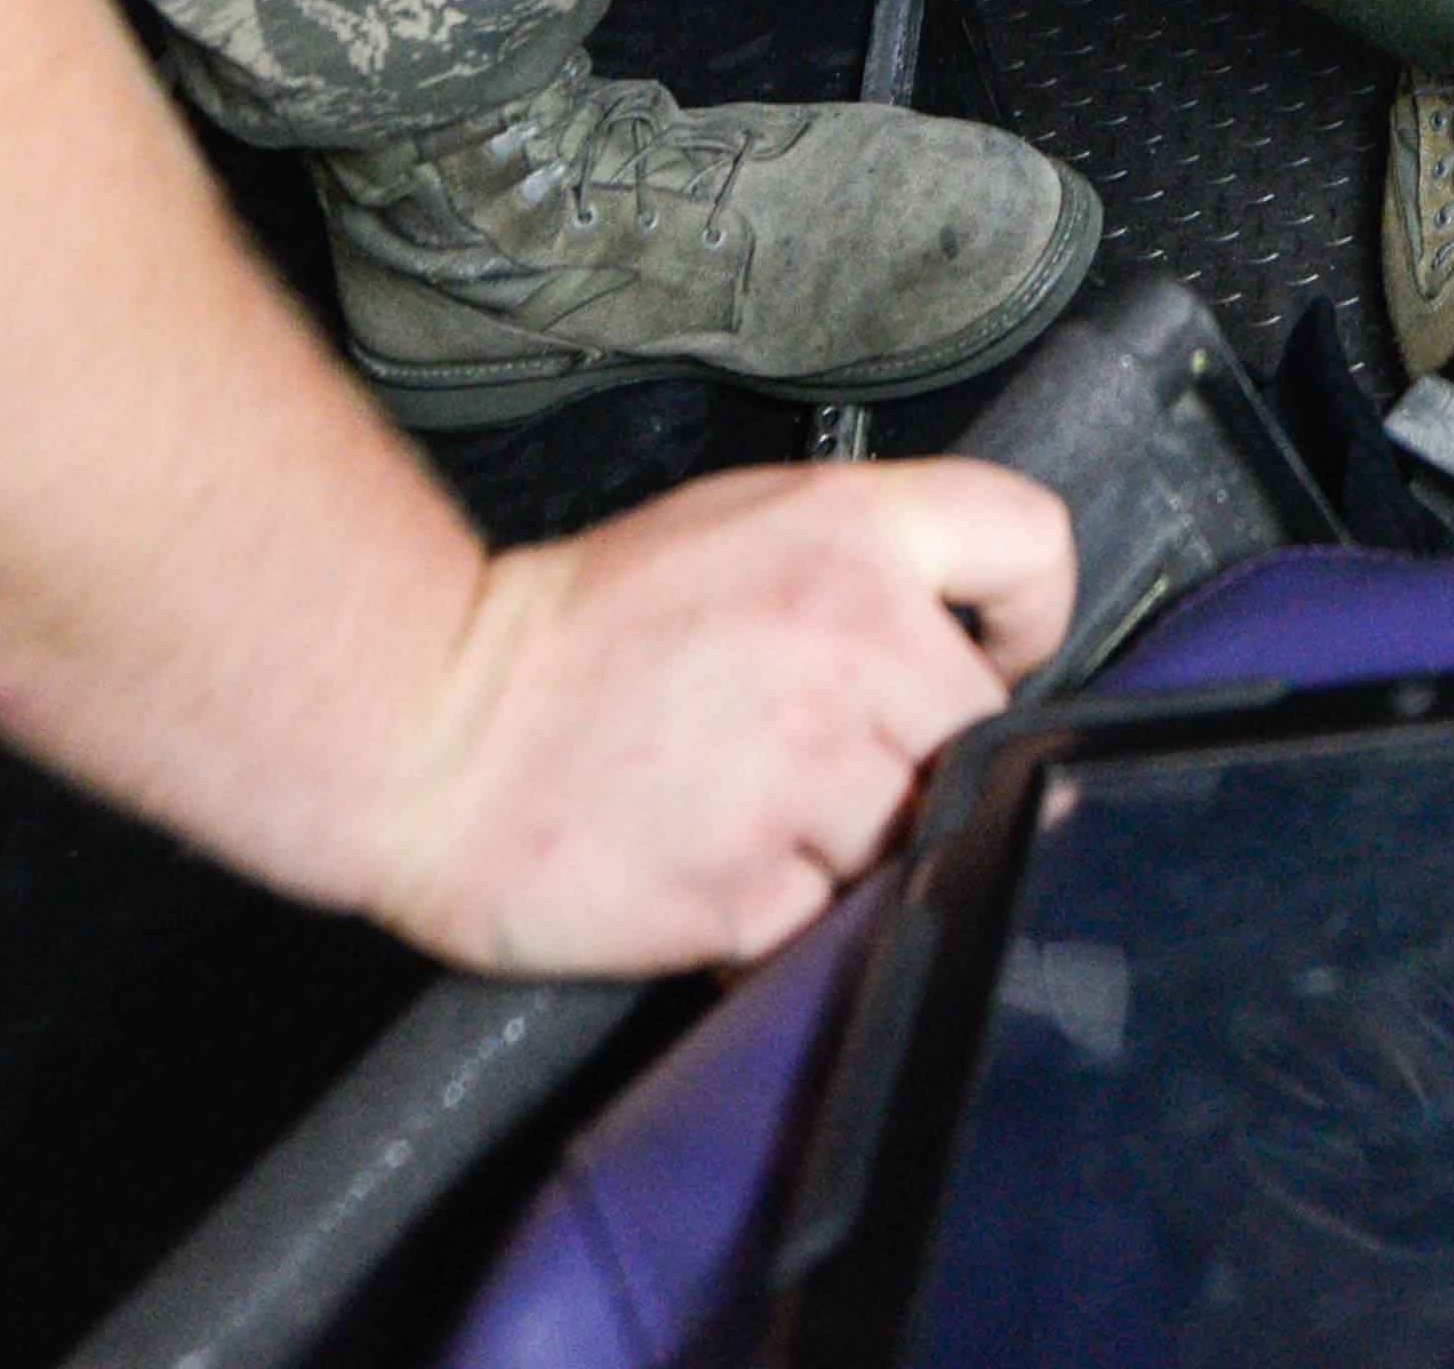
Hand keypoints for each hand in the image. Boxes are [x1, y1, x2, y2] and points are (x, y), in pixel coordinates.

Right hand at [368, 454, 1077, 973]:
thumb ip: (858, 573)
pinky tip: (704, 862)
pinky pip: (822, 921)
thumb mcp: (733, 532)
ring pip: (909, 838)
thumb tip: (956, 643)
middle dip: (915, 763)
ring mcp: (800, 770)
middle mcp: (842, 640)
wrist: (424, 722)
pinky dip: (775, 912)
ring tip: (745, 810)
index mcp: (843, 534)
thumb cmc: (567, 633)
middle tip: (815, 762)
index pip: (1029, 543)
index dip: (1028, 614)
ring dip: (846, 848)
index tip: (995, 656)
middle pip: (978, 734)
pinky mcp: (750, 886)